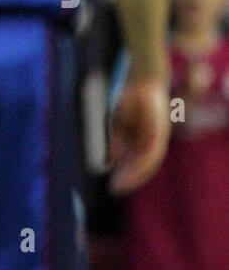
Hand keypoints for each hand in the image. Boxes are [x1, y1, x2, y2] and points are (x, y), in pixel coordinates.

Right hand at [108, 76, 169, 193]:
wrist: (144, 80)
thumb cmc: (131, 99)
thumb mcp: (120, 122)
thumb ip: (118, 141)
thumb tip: (112, 160)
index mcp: (141, 138)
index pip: (134, 161)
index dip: (125, 174)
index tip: (113, 184)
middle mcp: (151, 139)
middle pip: (141, 165)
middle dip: (128, 178)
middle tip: (115, 189)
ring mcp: (156, 136)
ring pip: (148, 162)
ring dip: (134, 175)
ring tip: (120, 185)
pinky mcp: (158, 133)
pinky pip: (152, 153)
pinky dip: (141, 163)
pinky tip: (127, 169)